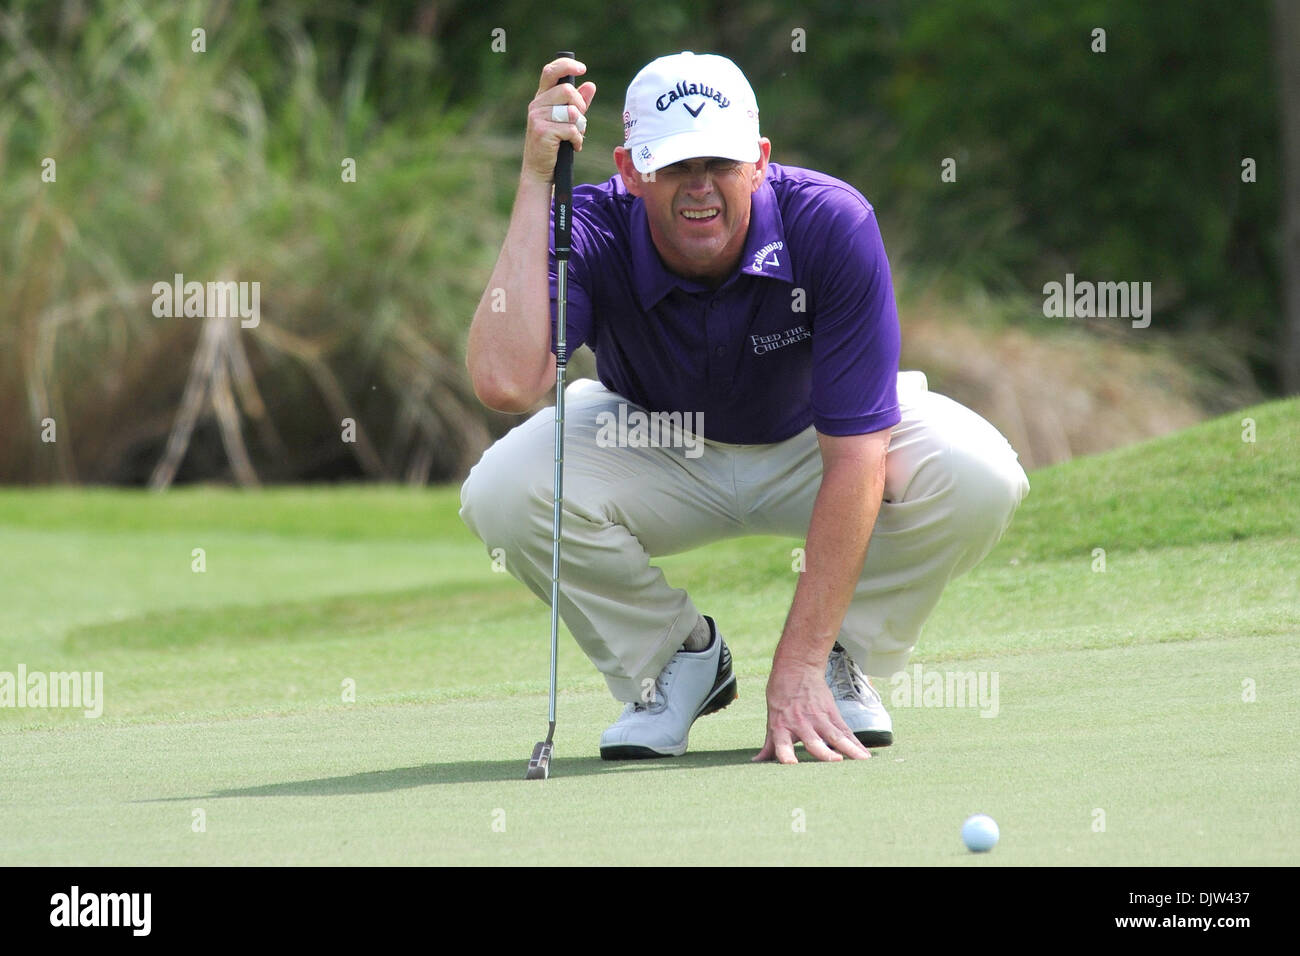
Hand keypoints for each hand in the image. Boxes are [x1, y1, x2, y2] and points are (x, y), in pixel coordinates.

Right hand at [522, 57, 596, 185]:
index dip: (566, 65)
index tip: (582, 68)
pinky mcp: (542, 131)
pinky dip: (577, 140)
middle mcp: (537, 105)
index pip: (551, 72)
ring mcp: (537, 118)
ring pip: (571, 112)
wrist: (541, 171)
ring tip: (574, 137)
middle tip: (579, 122)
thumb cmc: (555, 145)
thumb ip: (579, 103)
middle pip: (567, 91)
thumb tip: (590, 85)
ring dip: (579, 127)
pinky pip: (571, 129)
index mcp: (542, 98)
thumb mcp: (568, 121)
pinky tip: (574, 147)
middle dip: (580, 106)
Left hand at [753, 657, 872, 763]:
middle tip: (835, 761)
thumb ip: (770, 744)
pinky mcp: (832, 714)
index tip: (791, 764)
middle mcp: (801, 724)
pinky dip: (855, 744)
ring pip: (835, 735)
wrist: (798, 667)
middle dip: (824, 752)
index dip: (786, 754)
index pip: (782, 743)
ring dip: (848, 748)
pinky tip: (865, 755)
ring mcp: (818, 719)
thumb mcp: (772, 718)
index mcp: (781, 727)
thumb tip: (757, 762)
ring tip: (861, 760)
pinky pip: (845, 731)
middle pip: (814, 741)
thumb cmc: (781, 696)